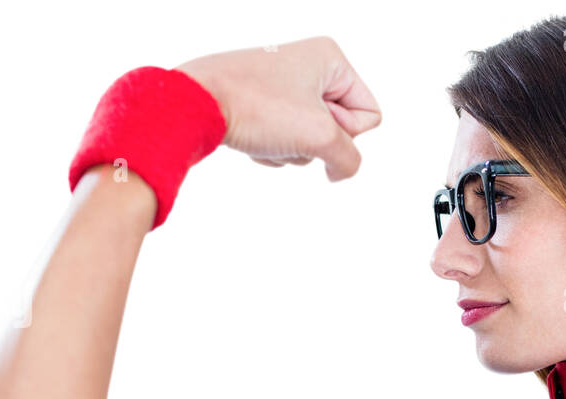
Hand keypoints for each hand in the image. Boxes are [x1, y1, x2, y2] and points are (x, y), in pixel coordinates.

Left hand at [175, 36, 380, 181]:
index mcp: (331, 59)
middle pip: (339, 130)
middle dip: (315, 142)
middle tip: (286, 128)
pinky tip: (253, 138)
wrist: (197, 103)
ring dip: (292, 149)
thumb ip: (348, 159)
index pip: (369, 116)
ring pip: (311, 139)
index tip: (314, 123)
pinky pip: (286, 140)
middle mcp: (310, 66)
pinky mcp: (264, 104)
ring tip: (266, 133)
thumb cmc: (257, 107)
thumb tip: (339, 172)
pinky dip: (273, 148)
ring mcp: (286, 86)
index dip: (347, 133)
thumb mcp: (319, 135)